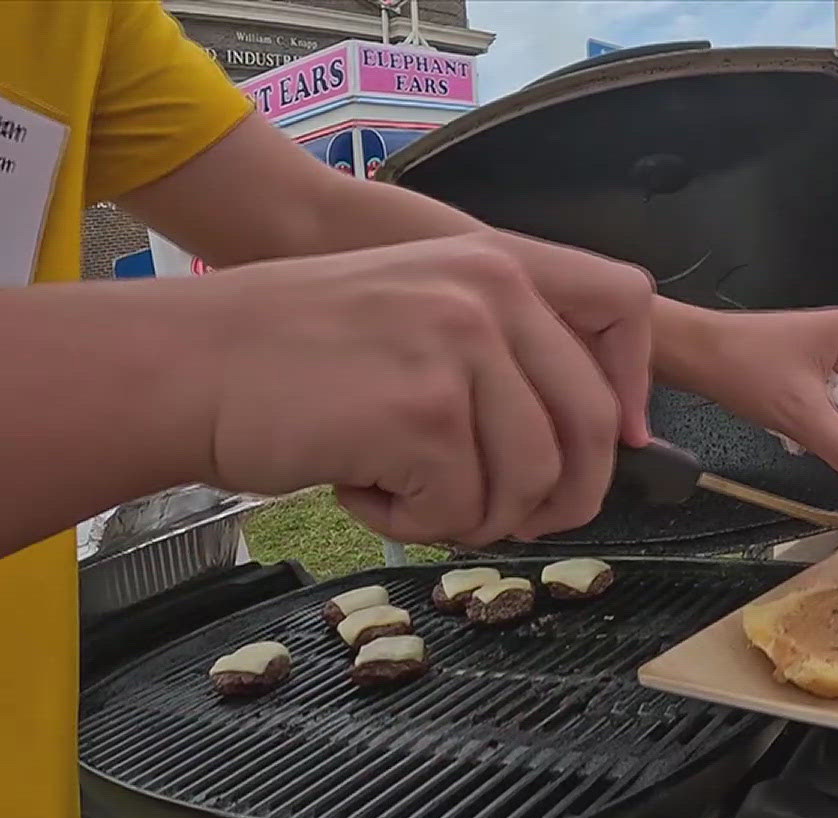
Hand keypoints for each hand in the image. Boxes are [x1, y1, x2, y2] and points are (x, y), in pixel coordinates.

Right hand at [197, 235, 633, 544]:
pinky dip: (414, 522)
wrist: (188, 364)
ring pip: (533, 482)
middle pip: (595, 424)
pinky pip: (463, 508)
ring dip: (473, 515)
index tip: (621, 442)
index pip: (626, 308)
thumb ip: (506, 347)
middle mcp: (491, 294)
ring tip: (404, 491)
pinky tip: (362, 487)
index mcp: (499, 263)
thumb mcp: (419, 307)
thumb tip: (604, 432)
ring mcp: (460, 351)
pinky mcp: (424, 415)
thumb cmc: (298, 353)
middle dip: (561, 496)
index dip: (636, 387)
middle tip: (505, 519)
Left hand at [650, 304, 837, 497]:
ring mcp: (834, 348)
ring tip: (799, 419)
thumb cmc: (739, 365)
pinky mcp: (817, 362)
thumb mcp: (802, 417)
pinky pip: (835, 402)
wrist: (695, 354)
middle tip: (814, 429)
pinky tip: (794, 414)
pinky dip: (818, 418)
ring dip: (830, 425)